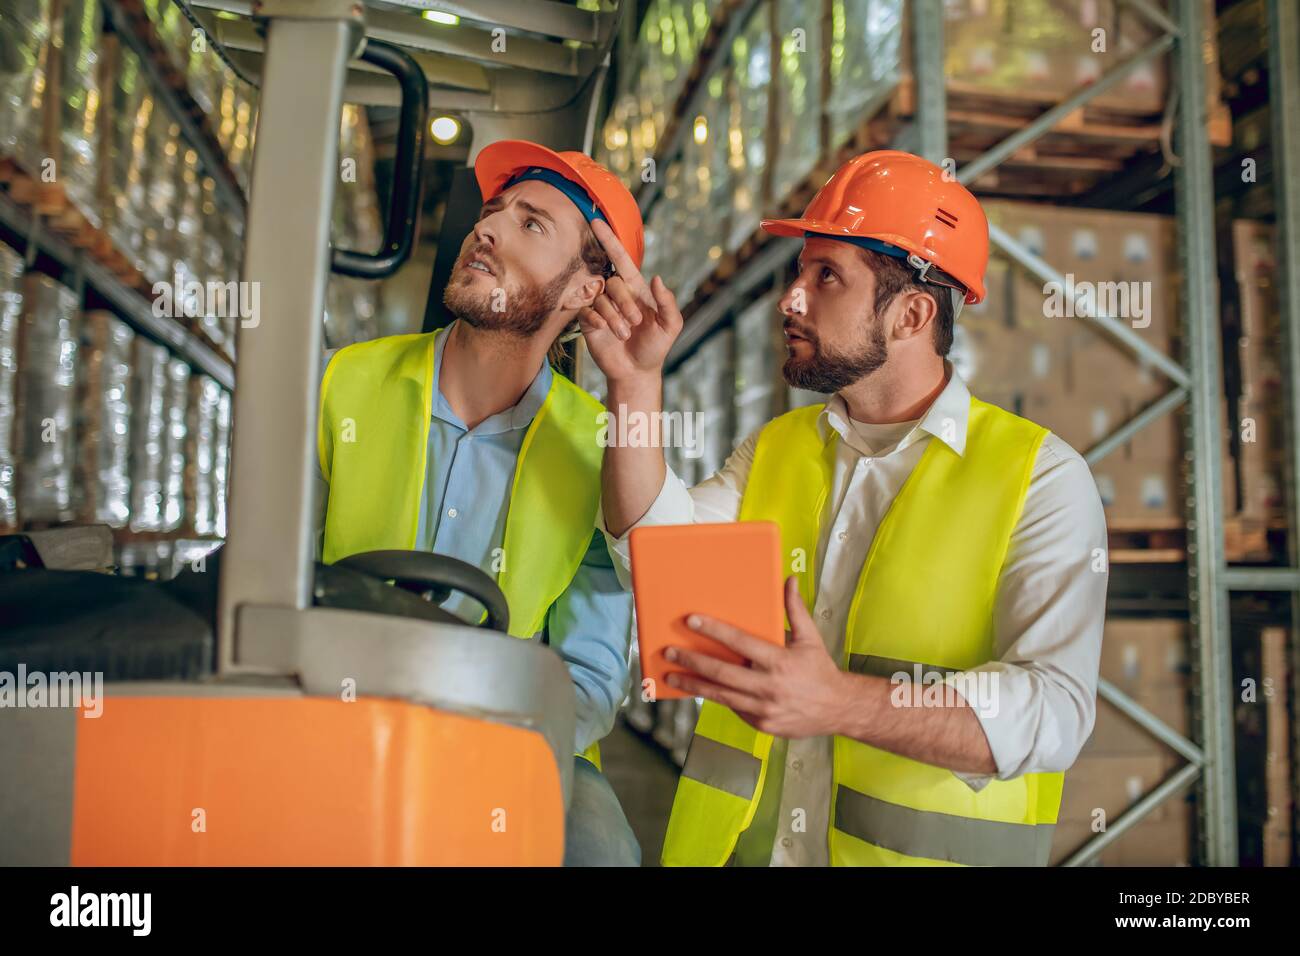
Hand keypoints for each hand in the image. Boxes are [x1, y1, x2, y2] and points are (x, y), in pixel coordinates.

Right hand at [578, 219, 683, 384]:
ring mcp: (600, 306)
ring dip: (613, 318)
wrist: (637, 372)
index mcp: (635, 288)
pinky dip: (598, 321)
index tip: (597, 222)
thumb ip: (668, 302)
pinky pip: (587, 312)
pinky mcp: (588, 321)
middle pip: (613, 283)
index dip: (609, 240)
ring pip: (600, 299)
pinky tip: (604, 332)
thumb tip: (658, 279)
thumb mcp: (671, 325)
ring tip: (624, 335)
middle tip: (634, 324)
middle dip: (624, 304)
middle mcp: (616, 293)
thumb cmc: (656, 346)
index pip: (620, 258)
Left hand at [664, 576, 849, 737]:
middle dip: (691, 660)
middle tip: (669, 651)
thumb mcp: (811, 638)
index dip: (714, 630)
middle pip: (721, 672)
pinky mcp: (761, 724)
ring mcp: (763, 709)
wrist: (839, 709)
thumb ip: (795, 609)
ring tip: (672, 675)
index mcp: (780, 662)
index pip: (739, 642)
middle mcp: (769, 687)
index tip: (691, 620)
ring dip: (693, 684)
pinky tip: (699, 688)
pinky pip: (733, 709)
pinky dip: (716, 697)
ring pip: (720, 695)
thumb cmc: (820, 670)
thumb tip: (788, 580)